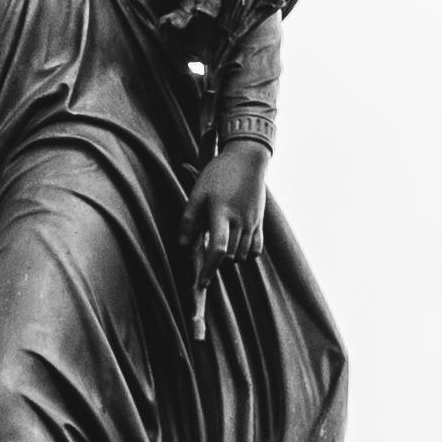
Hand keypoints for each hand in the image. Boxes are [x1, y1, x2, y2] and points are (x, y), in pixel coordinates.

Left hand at [188, 140, 269, 286]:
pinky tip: (235, 247)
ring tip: (220, 247)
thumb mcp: (198, 192)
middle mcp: (239, 221)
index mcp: (221, 213)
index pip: (218, 249)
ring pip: (242, 255)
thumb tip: (182, 245)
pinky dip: (246, 254)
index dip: (210, 269)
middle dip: (217, 263)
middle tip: (206, 256)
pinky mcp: (260, 222)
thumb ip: (189, 219)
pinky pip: (256, 249)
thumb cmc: (218, 174)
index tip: (202, 283)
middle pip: (230, 256)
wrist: (247, 158)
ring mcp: (252, 222)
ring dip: (230, 258)